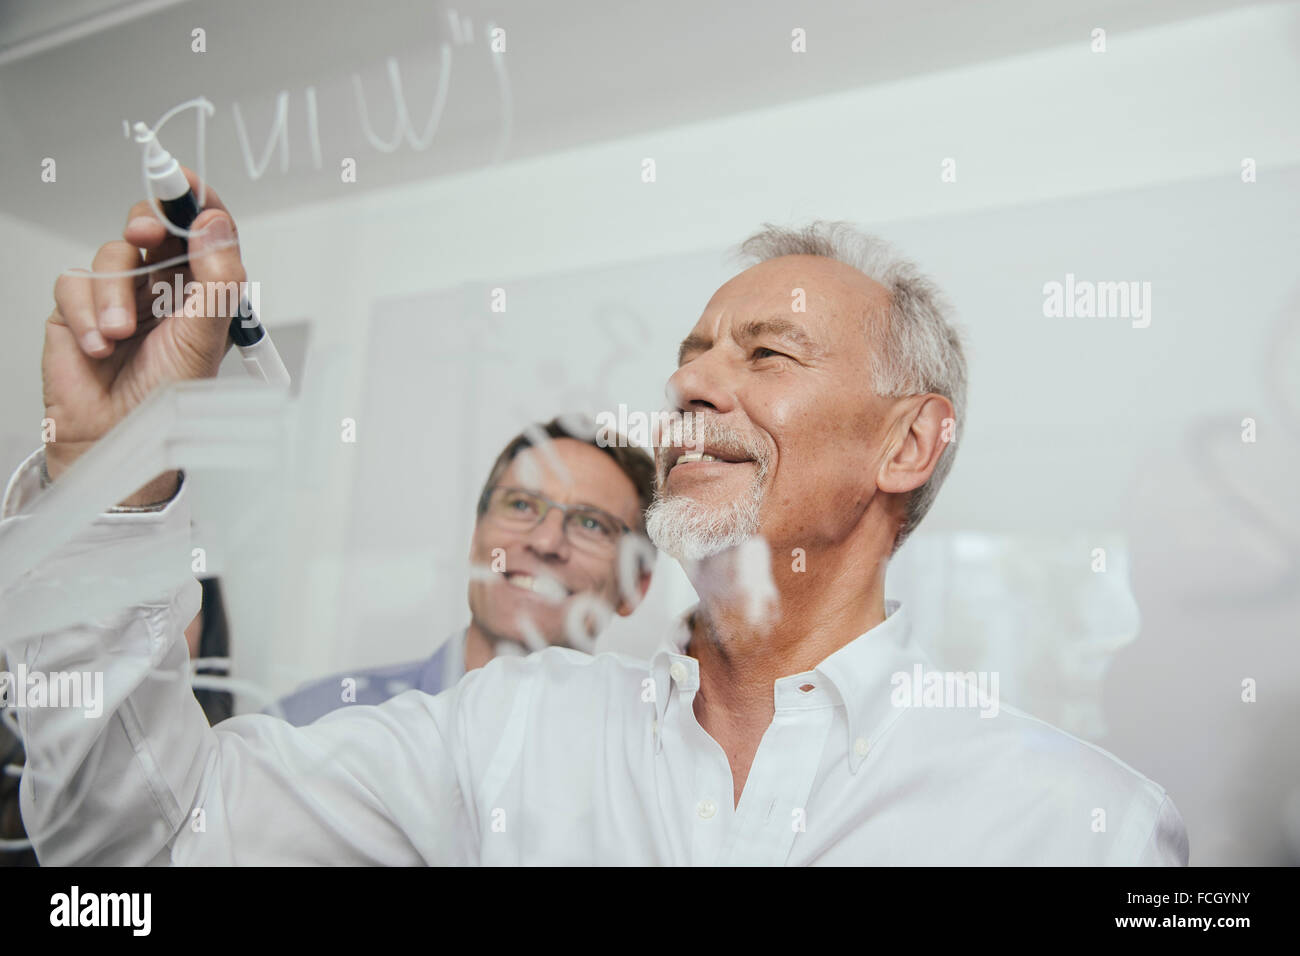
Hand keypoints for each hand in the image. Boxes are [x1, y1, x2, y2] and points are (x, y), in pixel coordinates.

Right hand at [42, 168, 245, 502]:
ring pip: (113, 253)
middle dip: (149, 221)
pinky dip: (86, 313)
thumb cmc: (167, 398)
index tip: (185, 183)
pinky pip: (75, 283)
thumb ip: (216, 278)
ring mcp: (120, 295)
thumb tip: (213, 224)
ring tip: (121, 334)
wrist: (118, 438)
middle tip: (148, 230)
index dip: (193, 201)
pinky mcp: (78, 308)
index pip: (202, 231)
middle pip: (154, 226)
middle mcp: (163, 286)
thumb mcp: (205, 337)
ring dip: (116, 292)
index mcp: (202, 289)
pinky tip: (97, 345)